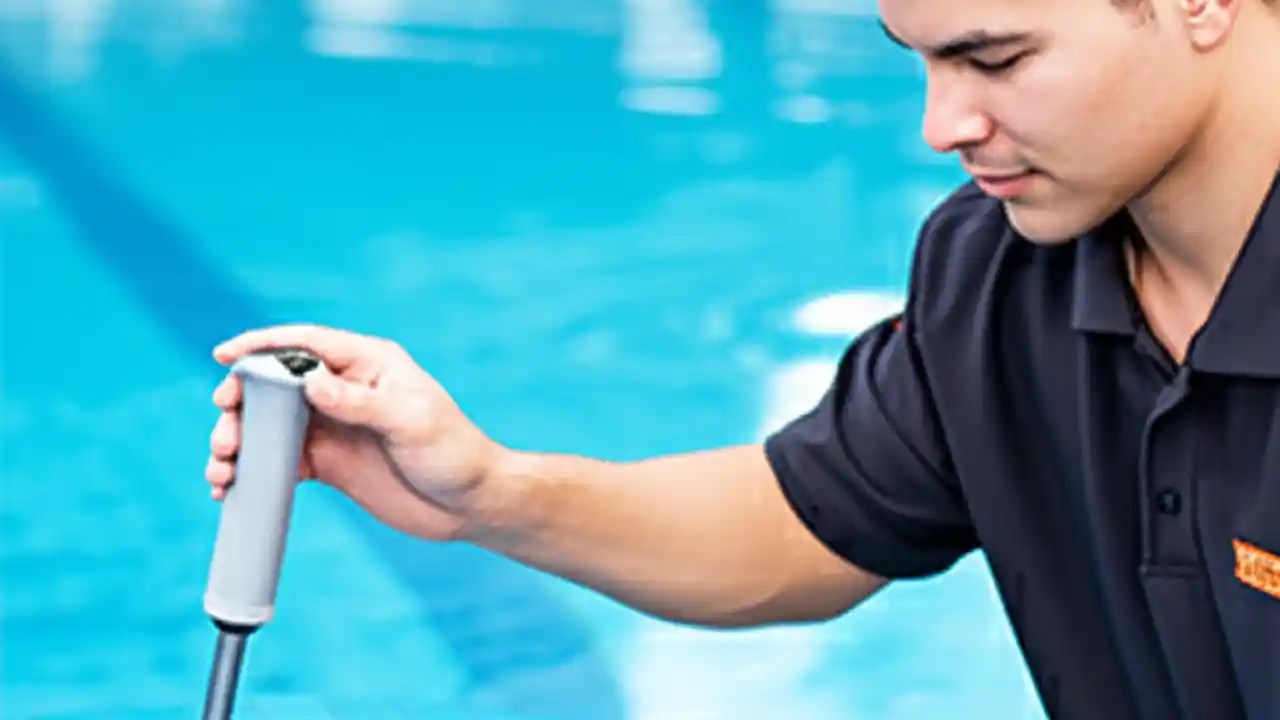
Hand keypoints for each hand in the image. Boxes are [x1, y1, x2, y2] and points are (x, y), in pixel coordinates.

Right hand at [205, 324, 502, 540]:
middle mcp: (344, 390)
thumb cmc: (452, 452)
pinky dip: (252, 473)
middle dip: (240, 405)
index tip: (222, 357)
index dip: (260, 345)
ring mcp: (333, 427)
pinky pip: (279, 462)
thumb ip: (360, 402)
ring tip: (222, 470)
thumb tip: (309, 380)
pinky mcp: (329, 464)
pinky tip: (233, 490)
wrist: (470, 504)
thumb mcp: (410, 422)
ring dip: (239, 442)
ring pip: (269, 425)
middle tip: (226, 432)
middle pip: (275, 385)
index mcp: (367, 364)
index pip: (305, 344)